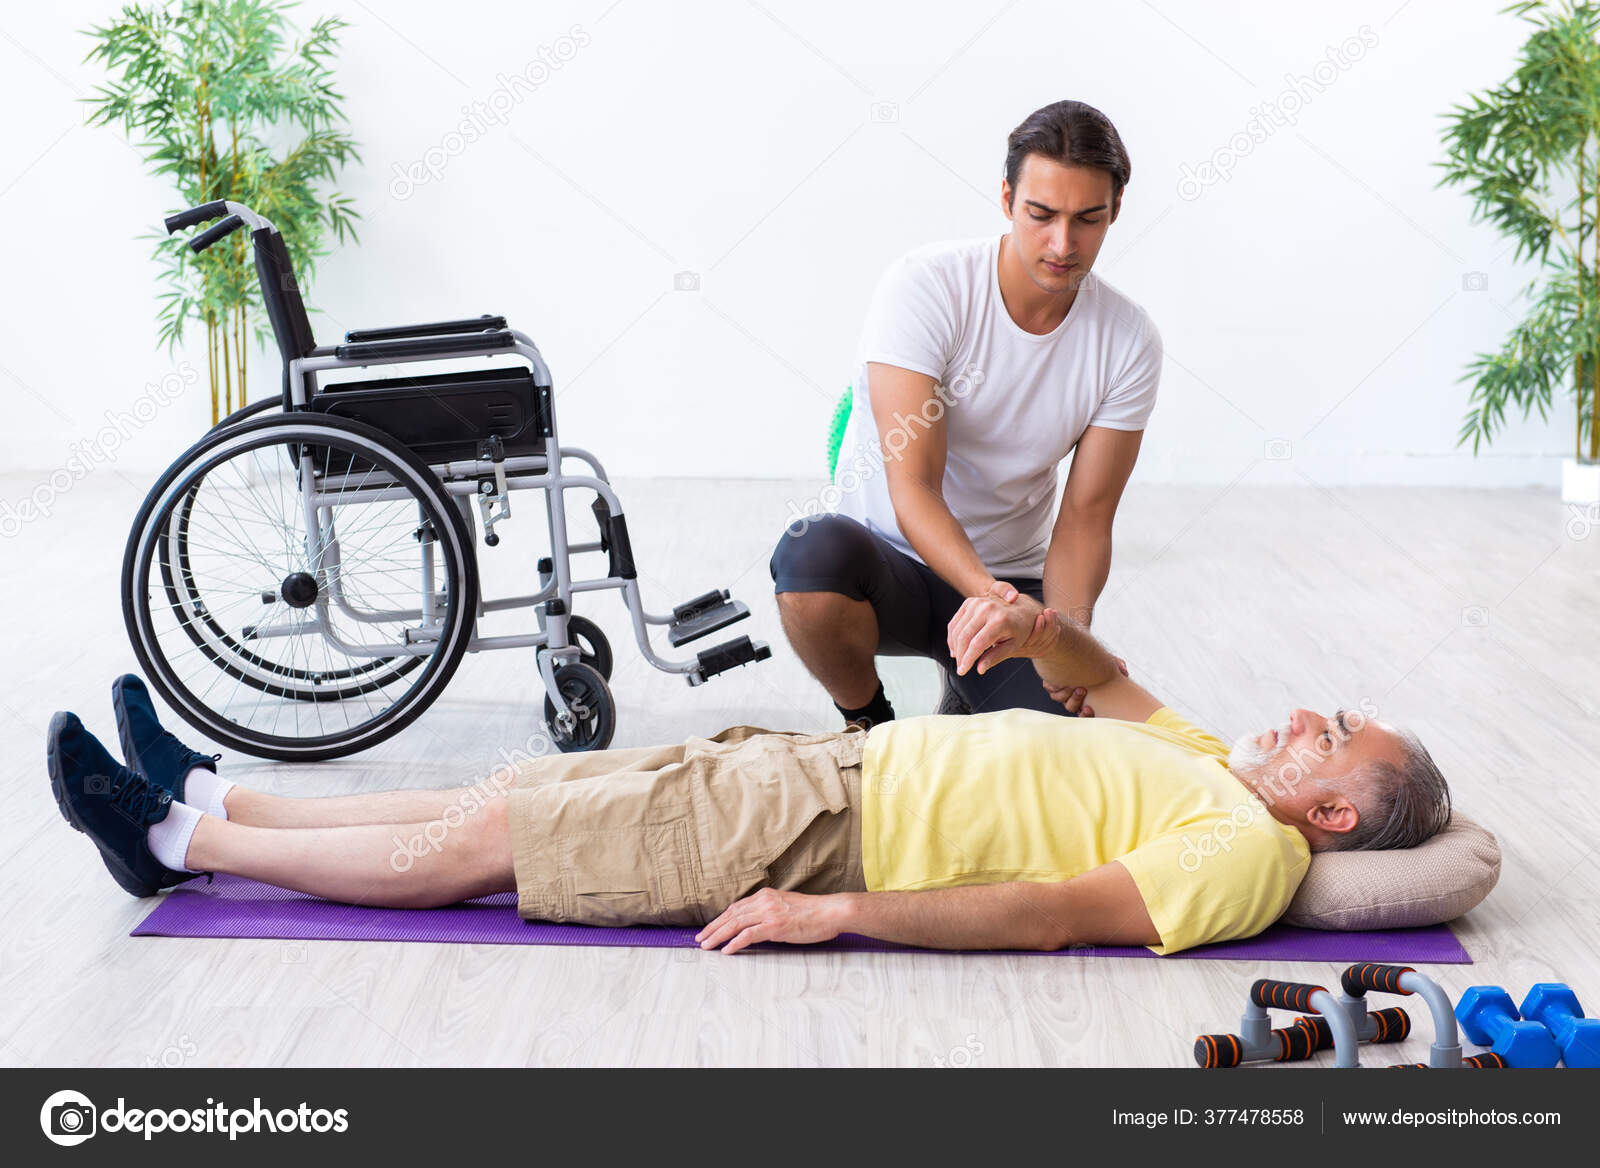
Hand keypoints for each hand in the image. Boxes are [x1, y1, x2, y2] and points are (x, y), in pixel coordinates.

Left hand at [695, 888, 844, 953]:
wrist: (831, 912)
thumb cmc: (814, 913)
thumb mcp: (787, 906)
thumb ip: (771, 911)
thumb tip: (759, 924)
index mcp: (766, 896)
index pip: (736, 907)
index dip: (721, 919)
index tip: (710, 928)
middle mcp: (764, 901)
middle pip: (731, 914)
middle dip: (713, 927)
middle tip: (700, 939)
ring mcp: (769, 913)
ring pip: (735, 924)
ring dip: (718, 936)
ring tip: (707, 945)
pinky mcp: (775, 926)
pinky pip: (748, 935)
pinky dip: (735, 942)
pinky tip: (726, 950)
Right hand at [947, 584, 1049, 675]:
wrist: (1021, 609)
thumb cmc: (1019, 630)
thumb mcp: (1013, 646)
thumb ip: (996, 657)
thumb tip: (980, 669)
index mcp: (1000, 620)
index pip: (977, 644)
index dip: (968, 659)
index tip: (963, 671)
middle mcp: (987, 608)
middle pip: (965, 637)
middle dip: (960, 656)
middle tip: (960, 669)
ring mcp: (977, 603)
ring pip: (957, 630)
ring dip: (955, 648)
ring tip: (959, 660)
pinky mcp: (969, 602)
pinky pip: (955, 622)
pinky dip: (952, 637)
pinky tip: (955, 648)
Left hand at [1040, 648, 1128, 716]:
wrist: (1076, 645)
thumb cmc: (1095, 657)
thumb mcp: (1107, 660)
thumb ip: (1117, 664)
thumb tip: (1124, 670)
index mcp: (1086, 698)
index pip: (1085, 713)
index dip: (1086, 714)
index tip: (1089, 708)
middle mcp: (1072, 697)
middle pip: (1071, 707)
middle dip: (1076, 701)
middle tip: (1082, 690)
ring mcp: (1061, 690)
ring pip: (1060, 699)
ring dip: (1066, 694)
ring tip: (1074, 683)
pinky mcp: (1050, 682)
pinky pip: (1050, 688)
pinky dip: (1055, 686)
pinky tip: (1061, 680)